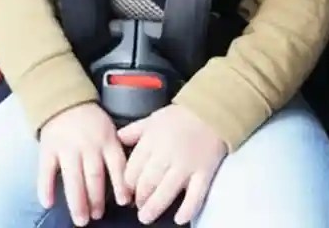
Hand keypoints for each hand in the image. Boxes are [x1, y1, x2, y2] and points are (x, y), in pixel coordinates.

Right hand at [38, 102, 130, 225]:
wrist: (63, 100)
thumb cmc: (91, 122)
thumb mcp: (111, 131)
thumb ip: (117, 154)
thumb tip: (130, 184)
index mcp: (106, 140)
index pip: (117, 165)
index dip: (121, 185)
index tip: (123, 202)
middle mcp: (88, 145)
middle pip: (94, 176)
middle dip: (96, 199)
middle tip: (97, 216)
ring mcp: (66, 147)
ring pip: (72, 177)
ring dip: (77, 200)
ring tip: (81, 218)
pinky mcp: (48, 149)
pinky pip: (46, 170)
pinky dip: (45, 187)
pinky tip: (48, 203)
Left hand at [119, 105, 226, 224]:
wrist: (211, 111)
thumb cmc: (180, 117)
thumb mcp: (152, 119)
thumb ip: (133, 131)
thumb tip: (117, 138)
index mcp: (151, 142)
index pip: (133, 169)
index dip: (128, 185)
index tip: (127, 194)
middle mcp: (166, 155)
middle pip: (147, 183)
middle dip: (139, 198)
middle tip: (138, 207)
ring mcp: (186, 165)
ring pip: (166, 191)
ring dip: (154, 207)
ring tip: (146, 217)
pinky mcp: (204, 172)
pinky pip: (196, 194)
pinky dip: (188, 208)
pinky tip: (180, 219)